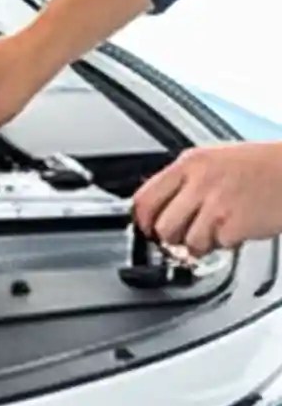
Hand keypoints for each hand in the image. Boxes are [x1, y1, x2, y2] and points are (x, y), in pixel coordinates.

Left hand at [133, 142, 281, 255]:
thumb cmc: (262, 167)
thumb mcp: (214, 160)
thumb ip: (185, 181)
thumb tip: (160, 208)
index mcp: (190, 163)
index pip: (145, 198)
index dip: (142, 221)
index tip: (147, 229)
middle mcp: (200, 181)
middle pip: (162, 226)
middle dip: (173, 237)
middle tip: (187, 234)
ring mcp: (217, 203)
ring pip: (187, 241)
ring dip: (201, 243)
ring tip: (218, 230)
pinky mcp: (235, 223)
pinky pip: (216, 246)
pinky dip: (226, 244)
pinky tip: (237, 228)